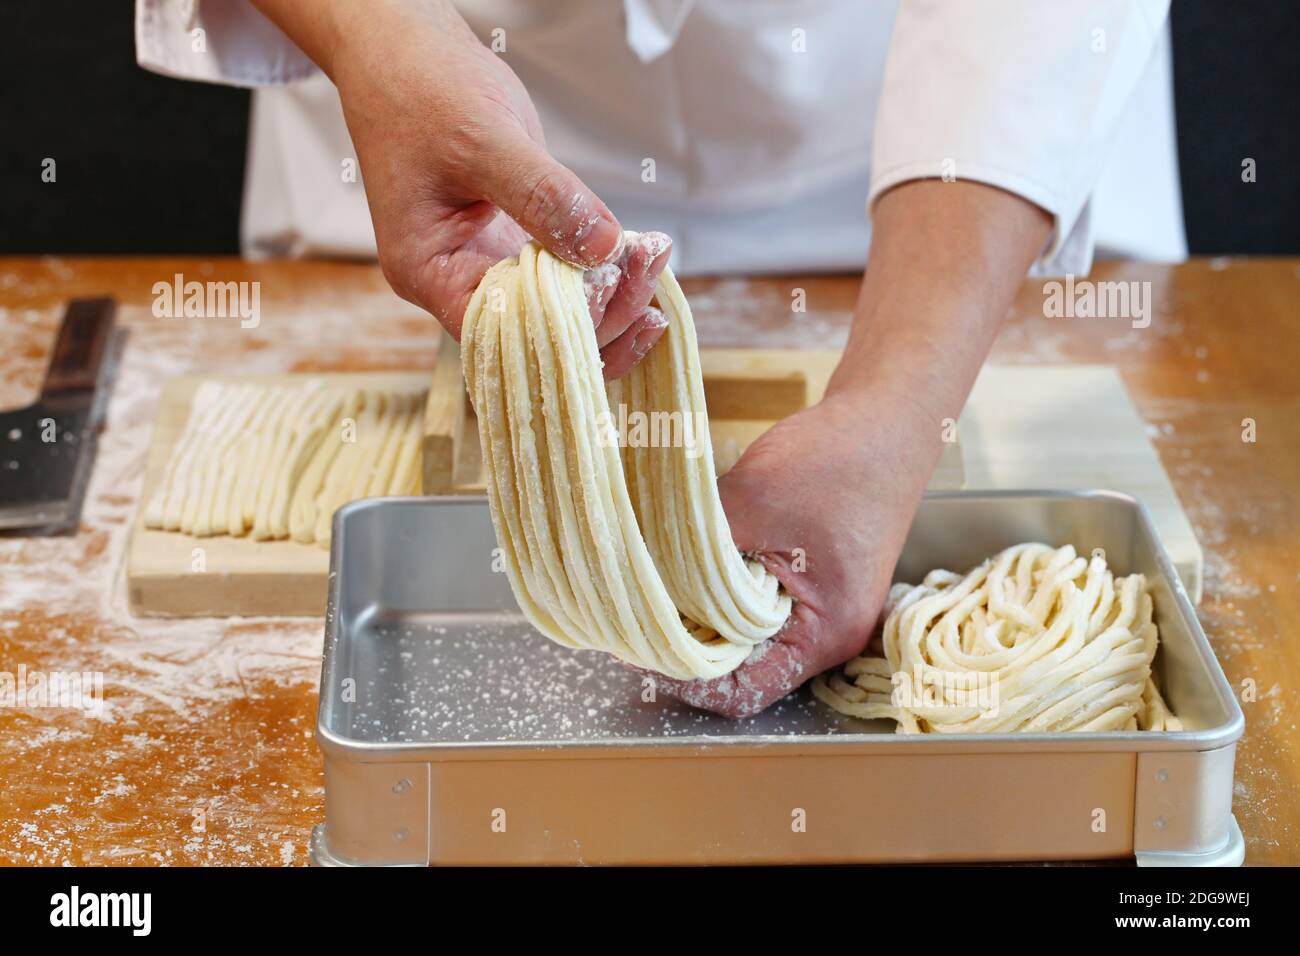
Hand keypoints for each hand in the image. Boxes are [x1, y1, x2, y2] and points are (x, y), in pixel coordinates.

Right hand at [260, 0, 669, 374]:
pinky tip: (641, 259)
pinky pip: (566, 279)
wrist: (410, 55)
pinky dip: (604, 274)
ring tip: (653, 260)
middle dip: (598, 315)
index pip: (501, 334)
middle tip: (646, 269)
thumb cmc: (422, 90)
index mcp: (429, 273)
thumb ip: (543, 197)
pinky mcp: (517, 245)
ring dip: (611, 298)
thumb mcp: (485, 140)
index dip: (559, 330)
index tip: (610, 291)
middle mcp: (458, 281)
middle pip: (537, 336)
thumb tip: (603, 247)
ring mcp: (490, 265)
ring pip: (558, 314)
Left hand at [652, 391, 934, 716]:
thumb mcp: (754, 500)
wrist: (887, 419)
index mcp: (824, 635)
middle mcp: (824, 635)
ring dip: (700, 612)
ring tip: (656, 584)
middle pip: (738, 669)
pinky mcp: (805, 582)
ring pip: (740, 633)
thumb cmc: (839, 460)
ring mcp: (816, 609)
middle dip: (687, 642)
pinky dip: (716, 588)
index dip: (685, 677)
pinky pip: (750, 603)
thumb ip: (696, 547)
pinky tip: (685, 560)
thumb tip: (638, 573)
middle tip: (636, 611)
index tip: (640, 647)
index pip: (742, 693)